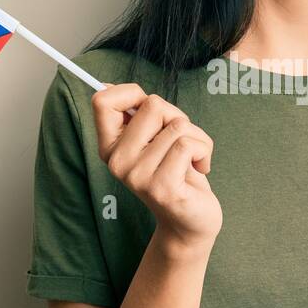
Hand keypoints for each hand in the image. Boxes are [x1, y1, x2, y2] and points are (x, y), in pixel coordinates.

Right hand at [92, 83, 221, 252]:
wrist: (191, 221)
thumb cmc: (177, 172)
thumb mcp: (153, 140)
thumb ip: (137, 116)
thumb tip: (108, 86)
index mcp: (110, 147)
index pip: (102, 101)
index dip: (132, 93)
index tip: (153, 112)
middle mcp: (118, 162)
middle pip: (153, 104)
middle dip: (177, 116)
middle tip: (181, 143)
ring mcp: (138, 176)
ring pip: (177, 124)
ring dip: (197, 136)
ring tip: (193, 159)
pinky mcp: (162, 187)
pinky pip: (189, 144)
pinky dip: (204, 150)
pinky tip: (200, 168)